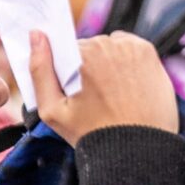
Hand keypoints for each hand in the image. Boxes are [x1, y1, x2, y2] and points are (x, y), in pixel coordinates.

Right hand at [30, 30, 178, 143]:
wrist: (137, 149)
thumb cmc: (92, 134)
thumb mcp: (52, 109)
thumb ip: (39, 70)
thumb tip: (36, 35)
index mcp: (83, 55)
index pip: (66, 50)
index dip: (68, 71)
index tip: (76, 92)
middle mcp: (107, 44)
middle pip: (89, 47)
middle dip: (88, 66)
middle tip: (95, 97)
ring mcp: (131, 47)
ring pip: (109, 46)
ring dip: (108, 61)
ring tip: (113, 93)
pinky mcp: (148, 52)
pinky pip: (129, 48)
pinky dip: (127, 61)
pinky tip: (127, 85)